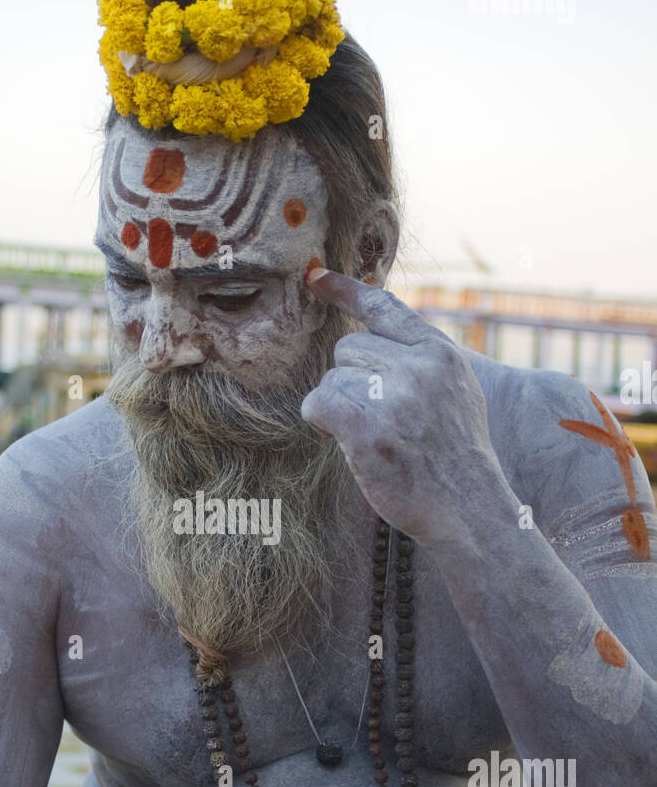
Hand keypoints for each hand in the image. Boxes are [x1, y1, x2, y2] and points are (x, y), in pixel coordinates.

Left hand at [301, 269, 505, 545]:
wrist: (470, 510)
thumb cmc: (456, 460)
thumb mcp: (456, 394)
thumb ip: (421, 363)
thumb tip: (372, 337)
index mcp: (441, 354)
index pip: (386, 306)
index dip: (346, 290)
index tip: (315, 276)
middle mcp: (419, 367)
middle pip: (349, 349)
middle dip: (351, 382)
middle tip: (373, 418)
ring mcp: (394, 397)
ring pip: (332, 379)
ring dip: (338, 408)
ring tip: (371, 437)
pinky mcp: (367, 429)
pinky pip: (318, 404)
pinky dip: (321, 422)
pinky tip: (344, 440)